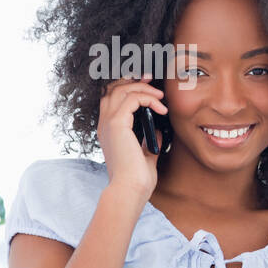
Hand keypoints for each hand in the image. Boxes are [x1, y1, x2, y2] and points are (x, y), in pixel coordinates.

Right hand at [97, 74, 166, 202]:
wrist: (130, 189)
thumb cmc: (137, 178)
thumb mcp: (145, 155)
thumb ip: (148, 142)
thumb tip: (157, 132)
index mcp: (109, 130)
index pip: (112, 98)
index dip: (127, 86)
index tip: (148, 84)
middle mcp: (105, 124)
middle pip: (112, 88)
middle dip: (133, 80)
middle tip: (152, 78)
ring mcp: (109, 123)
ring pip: (121, 90)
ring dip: (143, 88)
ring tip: (161, 95)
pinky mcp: (117, 124)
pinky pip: (132, 98)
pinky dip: (148, 98)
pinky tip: (161, 108)